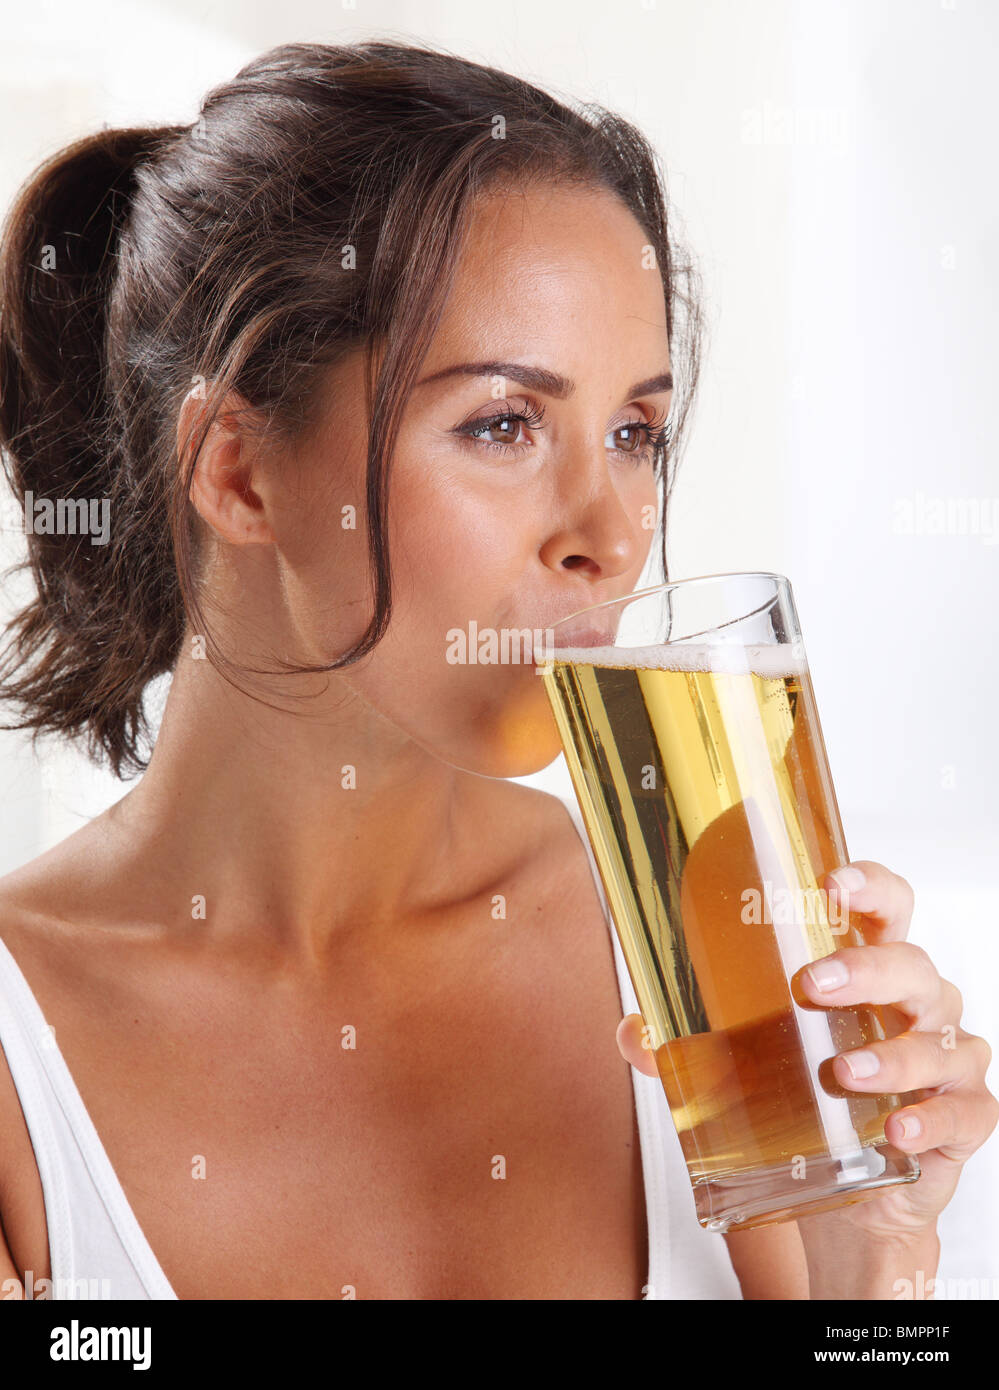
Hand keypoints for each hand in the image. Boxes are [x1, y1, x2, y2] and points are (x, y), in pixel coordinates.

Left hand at [616, 860, 998, 1248]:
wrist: (854, 1194)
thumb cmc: (808, 1099)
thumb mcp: (745, 1066)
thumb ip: (688, 1048)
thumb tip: (632, 1033)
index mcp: (869, 970)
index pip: (886, 908)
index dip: (868, 886)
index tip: (829, 882)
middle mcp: (916, 1006)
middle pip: (912, 965)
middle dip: (866, 968)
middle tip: (813, 983)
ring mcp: (946, 1061)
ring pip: (940, 1038)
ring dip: (892, 1053)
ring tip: (842, 1070)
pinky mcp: (963, 1119)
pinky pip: (964, 1111)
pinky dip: (931, 1118)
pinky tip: (897, 1129)